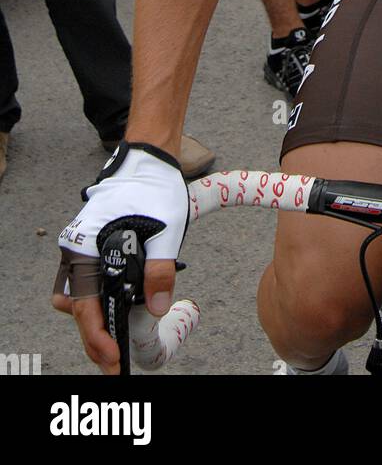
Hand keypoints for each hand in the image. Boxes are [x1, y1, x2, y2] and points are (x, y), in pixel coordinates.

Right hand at [53, 143, 188, 374]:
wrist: (149, 160)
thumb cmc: (154, 189)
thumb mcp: (165, 231)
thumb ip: (159, 271)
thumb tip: (156, 308)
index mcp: (87, 247)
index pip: (85, 306)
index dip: (98, 337)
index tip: (113, 358)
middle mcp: (78, 249)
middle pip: (79, 308)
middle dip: (96, 337)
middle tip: (116, 360)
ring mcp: (83, 247)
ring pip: (81, 297)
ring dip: (96, 319)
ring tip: (117, 339)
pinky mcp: (93, 245)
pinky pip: (89, 281)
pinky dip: (101, 299)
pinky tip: (121, 308)